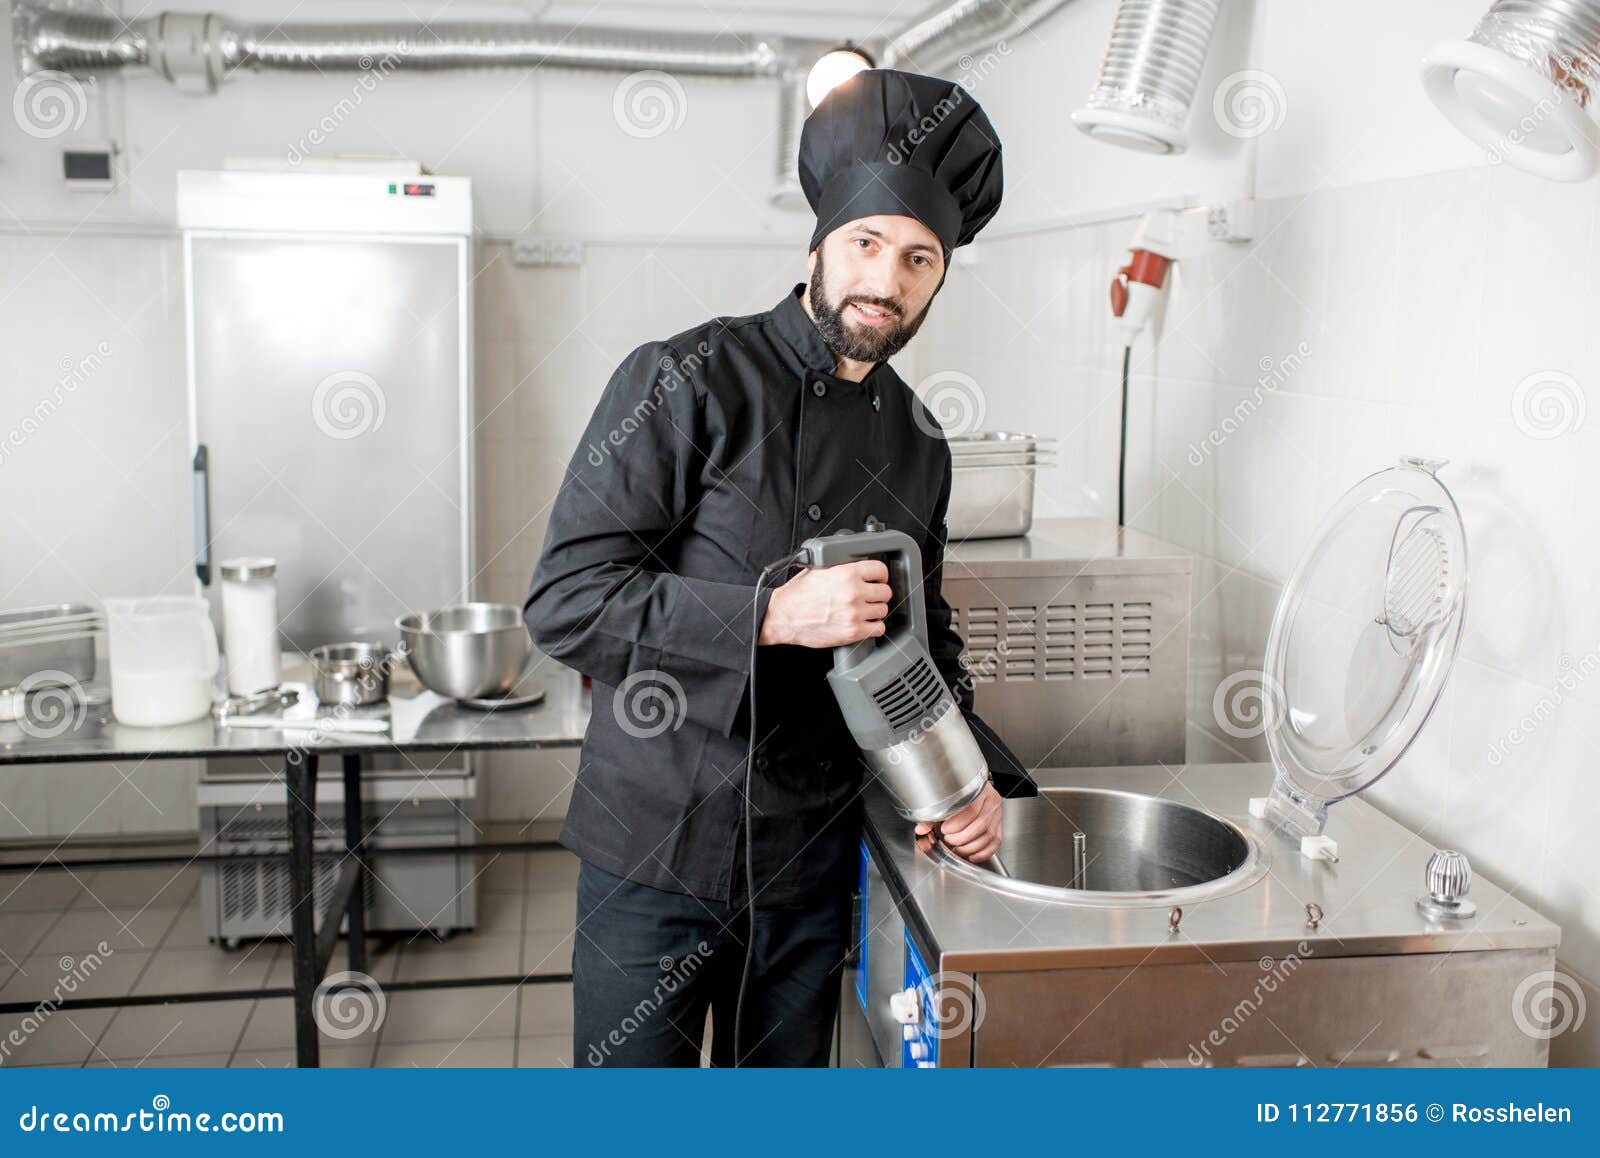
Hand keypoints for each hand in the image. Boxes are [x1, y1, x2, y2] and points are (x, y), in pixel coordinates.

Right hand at [759, 560, 891, 647]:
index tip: (878, 579)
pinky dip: (874, 627)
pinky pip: (878, 629)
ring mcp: (854, 613)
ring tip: (864, 610)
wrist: (783, 617)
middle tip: (870, 596)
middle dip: (878, 593)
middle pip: (885, 592)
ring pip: (883, 610)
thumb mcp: (818, 569)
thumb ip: (841, 566)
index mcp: (846, 573)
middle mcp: (853, 592)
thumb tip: (855, 563)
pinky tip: (865, 623)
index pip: (880, 569)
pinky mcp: (852, 631)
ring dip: (875, 610)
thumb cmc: (797, 595)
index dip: (880, 575)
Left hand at [916, 783, 1002, 862]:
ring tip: (957, 848)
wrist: (971, 788)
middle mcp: (991, 801)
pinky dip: (983, 852)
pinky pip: (995, 842)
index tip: (944, 829)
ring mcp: (997, 814)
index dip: (957, 824)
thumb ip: (931, 815)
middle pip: (981, 825)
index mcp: (978, 790)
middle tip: (948, 840)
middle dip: (962, 838)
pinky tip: (971, 855)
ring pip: (989, 836)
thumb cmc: (956, 793)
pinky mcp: (998, 825)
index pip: (971, 810)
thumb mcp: (943, 801)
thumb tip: (921, 829)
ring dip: (971, 847)